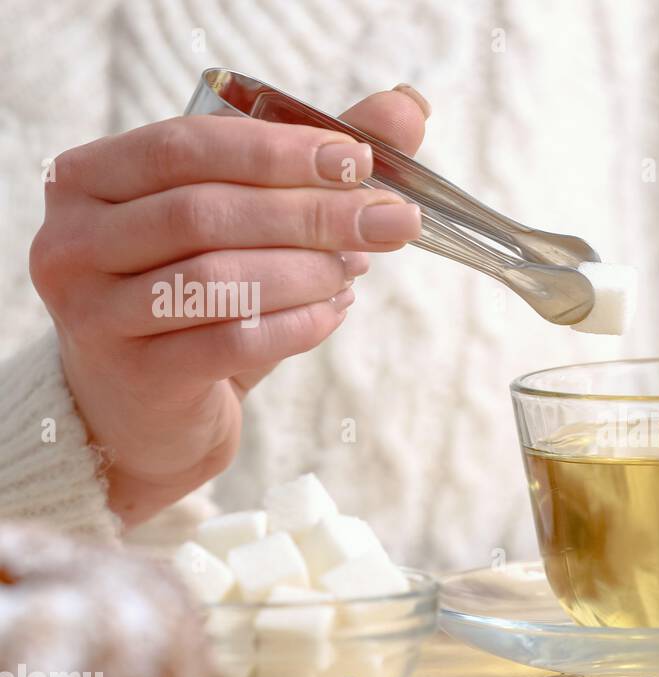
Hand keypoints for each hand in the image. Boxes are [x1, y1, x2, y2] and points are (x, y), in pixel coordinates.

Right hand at [29, 87, 431, 526]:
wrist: (145, 407)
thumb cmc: (195, 296)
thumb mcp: (243, 220)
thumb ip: (313, 163)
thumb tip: (405, 108)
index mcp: (90, 177)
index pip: (188, 145)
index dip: (279, 150)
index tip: (358, 160)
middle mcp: (74, 240)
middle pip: (206, 212)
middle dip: (313, 214)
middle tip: (391, 221)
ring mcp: (95, 312)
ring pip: (220, 279)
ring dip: (307, 271)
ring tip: (355, 269)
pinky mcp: (136, 375)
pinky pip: (234, 341)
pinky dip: (299, 324)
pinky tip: (333, 313)